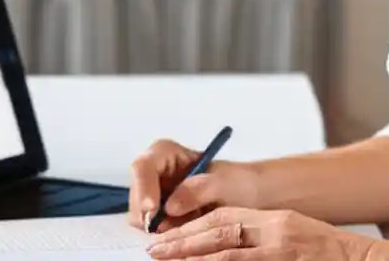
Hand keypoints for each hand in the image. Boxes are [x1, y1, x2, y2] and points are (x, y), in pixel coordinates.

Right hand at [129, 138, 261, 231]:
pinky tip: (186, 229)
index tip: (152, 210)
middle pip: (136, 195)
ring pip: (141, 216)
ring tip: (189, 224)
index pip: (143, 167)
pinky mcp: (160, 215)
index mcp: (166, 153)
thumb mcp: (224, 182)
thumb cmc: (240, 182)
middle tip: (172, 228)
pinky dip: (166, 234)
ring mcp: (155, 194)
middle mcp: (155, 172)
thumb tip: (170, 205)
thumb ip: (197, 189)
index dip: (143, 188)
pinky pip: (151, 229)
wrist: (252, 198)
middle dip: (150, 215)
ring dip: (160, 227)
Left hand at [145, 207, 377, 260]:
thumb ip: (259, 237)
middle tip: (156, 253)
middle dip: (185, 244)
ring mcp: (282, 252)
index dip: (193, 228)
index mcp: (275, 219)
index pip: (225, 218)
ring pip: (229, 255)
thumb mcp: (293, 235)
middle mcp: (276, 232)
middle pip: (221, 233)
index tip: (167, 239)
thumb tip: (217, 248)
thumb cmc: (328, 253)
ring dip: (197, 260)